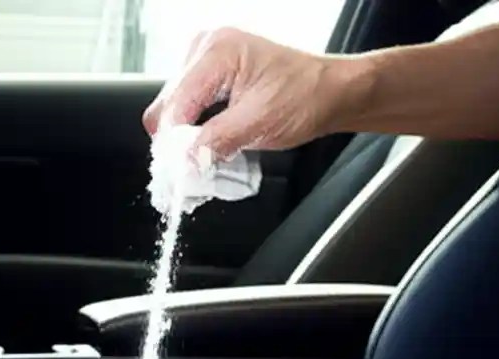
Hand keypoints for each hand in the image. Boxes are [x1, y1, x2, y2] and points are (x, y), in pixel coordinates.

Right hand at [142, 28, 344, 158]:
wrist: (330, 91)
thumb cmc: (305, 97)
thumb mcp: (258, 125)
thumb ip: (215, 142)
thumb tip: (184, 162)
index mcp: (217, 52)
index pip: (174, 104)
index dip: (174, 142)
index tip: (182, 170)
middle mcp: (206, 47)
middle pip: (168, 103)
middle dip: (179, 138)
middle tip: (197, 164)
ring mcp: (207, 56)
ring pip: (175, 105)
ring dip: (187, 132)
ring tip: (210, 149)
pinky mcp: (212, 69)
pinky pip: (189, 101)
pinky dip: (196, 124)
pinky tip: (212, 135)